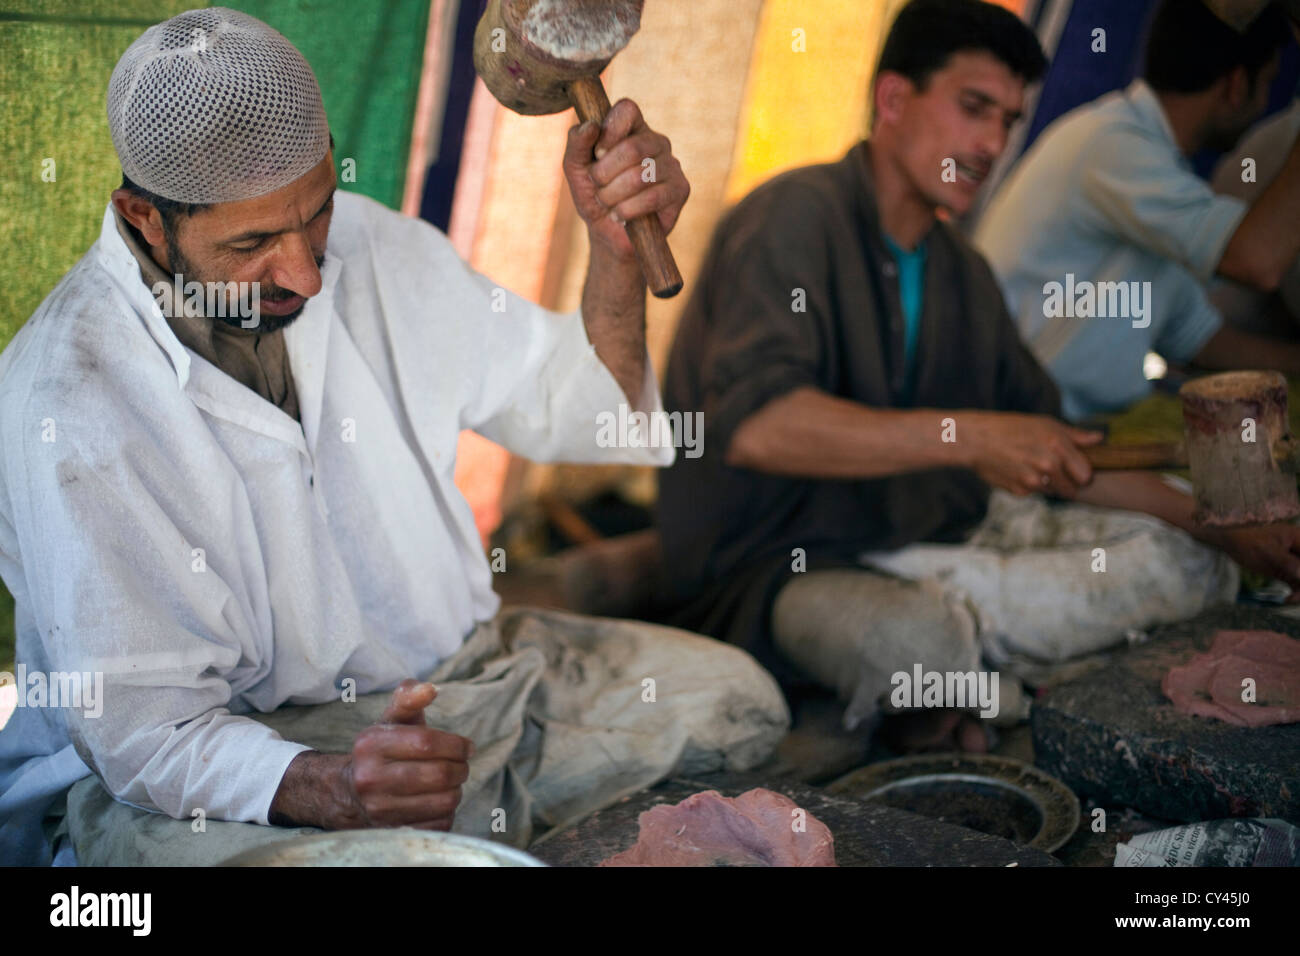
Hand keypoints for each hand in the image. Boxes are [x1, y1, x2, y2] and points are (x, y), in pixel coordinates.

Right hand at [343, 679, 472, 829]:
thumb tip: (429, 689)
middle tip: (462, 765)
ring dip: (457, 790)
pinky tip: (437, 801)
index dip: (457, 744)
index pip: (427, 743)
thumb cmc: (381, 750)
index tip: (468, 747)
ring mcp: (380, 810)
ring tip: (450, 782)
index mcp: (371, 745)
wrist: (348, 792)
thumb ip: (409, 699)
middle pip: (440, 774)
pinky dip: (447, 812)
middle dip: (461, 768)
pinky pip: (439, 824)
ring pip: (444, 801)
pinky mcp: (392, 832)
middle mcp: (370, 779)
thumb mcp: (390, 720)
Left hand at [562, 98, 688, 261]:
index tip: (597, 153)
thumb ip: (576, 144)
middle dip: (605, 174)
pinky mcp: (681, 189)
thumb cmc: (594, 196)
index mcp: (632, 128)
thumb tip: (590, 125)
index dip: (609, 130)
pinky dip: (628, 210)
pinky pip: (653, 197)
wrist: (609, 234)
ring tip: (608, 205)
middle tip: (598, 188)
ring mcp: (671, 164)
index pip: (627, 109)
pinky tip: (620, 216)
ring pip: (640, 175)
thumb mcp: (576, 170)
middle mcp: (656, 141)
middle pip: (632, 147)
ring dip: (613, 196)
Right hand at [963, 412, 1103, 496]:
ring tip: (1030, 466)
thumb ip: (1074, 435)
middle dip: (1066, 483)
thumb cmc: (1011, 428)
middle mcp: (1048, 465)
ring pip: (1052, 491)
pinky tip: (1017, 471)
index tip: (1075, 469)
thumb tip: (1099, 439)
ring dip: (1047, 483)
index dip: (1082, 474)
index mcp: (1057, 445)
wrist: (976, 440)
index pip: (1086, 475)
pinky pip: (1034, 493)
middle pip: (1072, 489)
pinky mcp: (1019, 491)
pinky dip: (1029, 486)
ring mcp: (1033, 480)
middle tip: (1052, 470)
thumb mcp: (1044, 424)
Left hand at [1213, 523, 1299, 599]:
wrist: (1230, 541)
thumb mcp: (1267, 550)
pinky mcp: (1287, 571)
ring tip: (1291, 600)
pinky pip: (1298, 584)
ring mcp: (1294, 561)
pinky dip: (1296, 593)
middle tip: (1296, 597)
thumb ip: (1286, 562)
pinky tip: (1288, 600)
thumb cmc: (1247, 540)